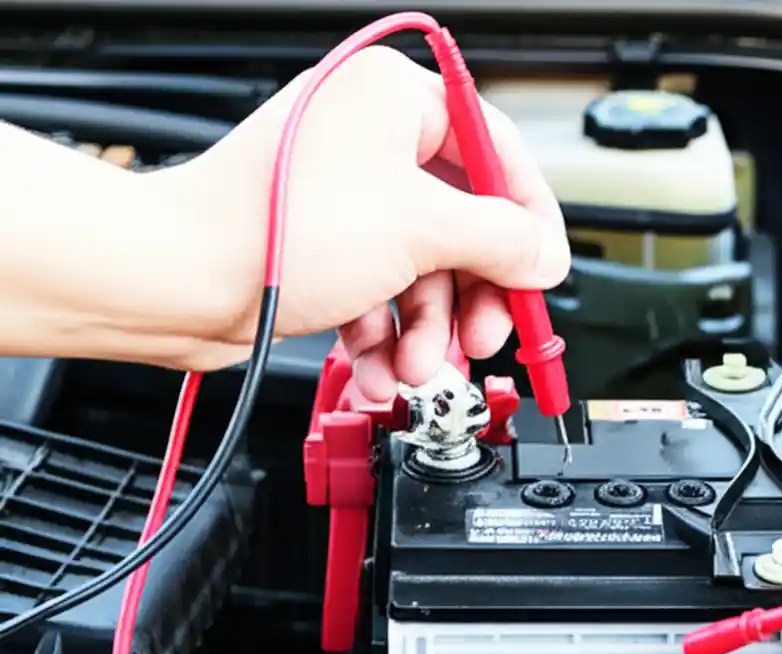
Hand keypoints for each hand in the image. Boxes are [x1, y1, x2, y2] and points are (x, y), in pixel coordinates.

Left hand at [148, 46, 568, 399]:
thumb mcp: (421, 230)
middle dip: (473, 294)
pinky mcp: (325, 246)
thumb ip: (501, 241)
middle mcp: (371, 139)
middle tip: (486, 335)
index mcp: (395, 100)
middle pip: (464, 221)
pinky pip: (383, 288)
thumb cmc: (274, 230)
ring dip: (430, 328)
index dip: (528, 217)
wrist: (178, 282)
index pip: (495, 151)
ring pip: (425, 267)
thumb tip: (543, 255)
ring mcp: (347, 195)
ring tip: (419, 366)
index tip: (544, 268)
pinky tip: (382, 366)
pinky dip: (389, 333)